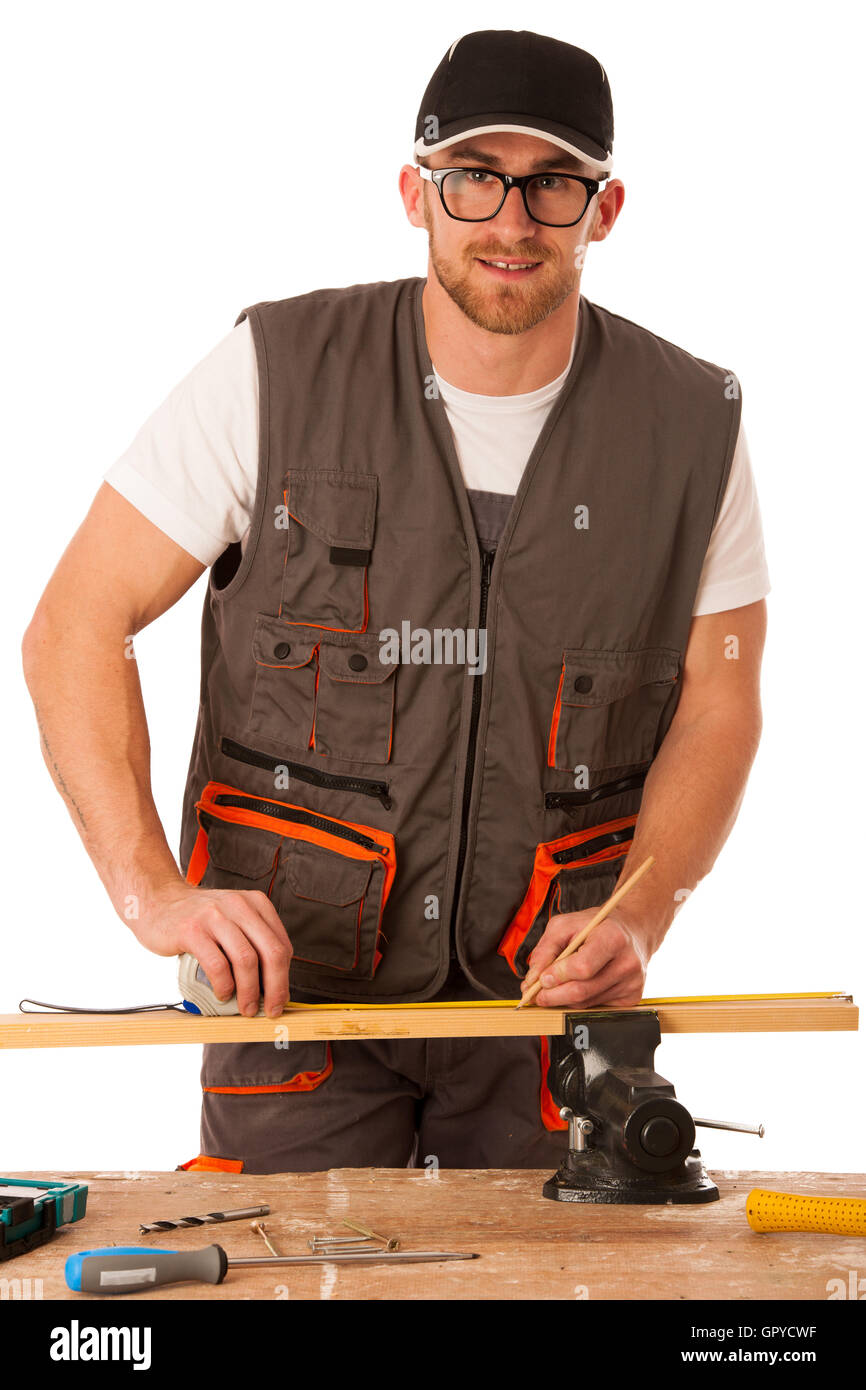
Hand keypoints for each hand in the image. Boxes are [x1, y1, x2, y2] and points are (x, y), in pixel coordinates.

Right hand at [132, 879, 292, 1017]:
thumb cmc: (199, 919)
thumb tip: (270, 987)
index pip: (282, 945)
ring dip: (250, 991)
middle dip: (276, 988)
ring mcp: (215, 916)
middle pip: (271, 952)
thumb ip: (252, 944)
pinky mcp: (192, 930)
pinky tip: (222, 993)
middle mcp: (239, 906)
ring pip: (246, 960)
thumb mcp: (233, 919)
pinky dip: (224, 985)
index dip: (285, 977)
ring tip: (246, 1008)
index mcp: (256, 903)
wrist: (157, 902)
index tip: (280, 999)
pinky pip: (217, 965)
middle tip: (271, 1010)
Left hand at [519, 908, 648, 1007]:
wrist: (631, 929)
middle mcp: (628, 962)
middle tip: (536, 994)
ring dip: (563, 999)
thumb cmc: (596, 925)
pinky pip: (596, 1007)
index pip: (582, 967)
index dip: (558, 976)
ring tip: (555, 987)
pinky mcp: (632, 997)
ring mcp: (632, 983)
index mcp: (613, 938)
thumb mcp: (565, 925)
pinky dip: (580, 1001)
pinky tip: (578, 986)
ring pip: (586, 1003)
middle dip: (552, 995)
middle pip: (582, 991)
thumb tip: (531, 981)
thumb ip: (545, 950)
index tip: (541, 978)